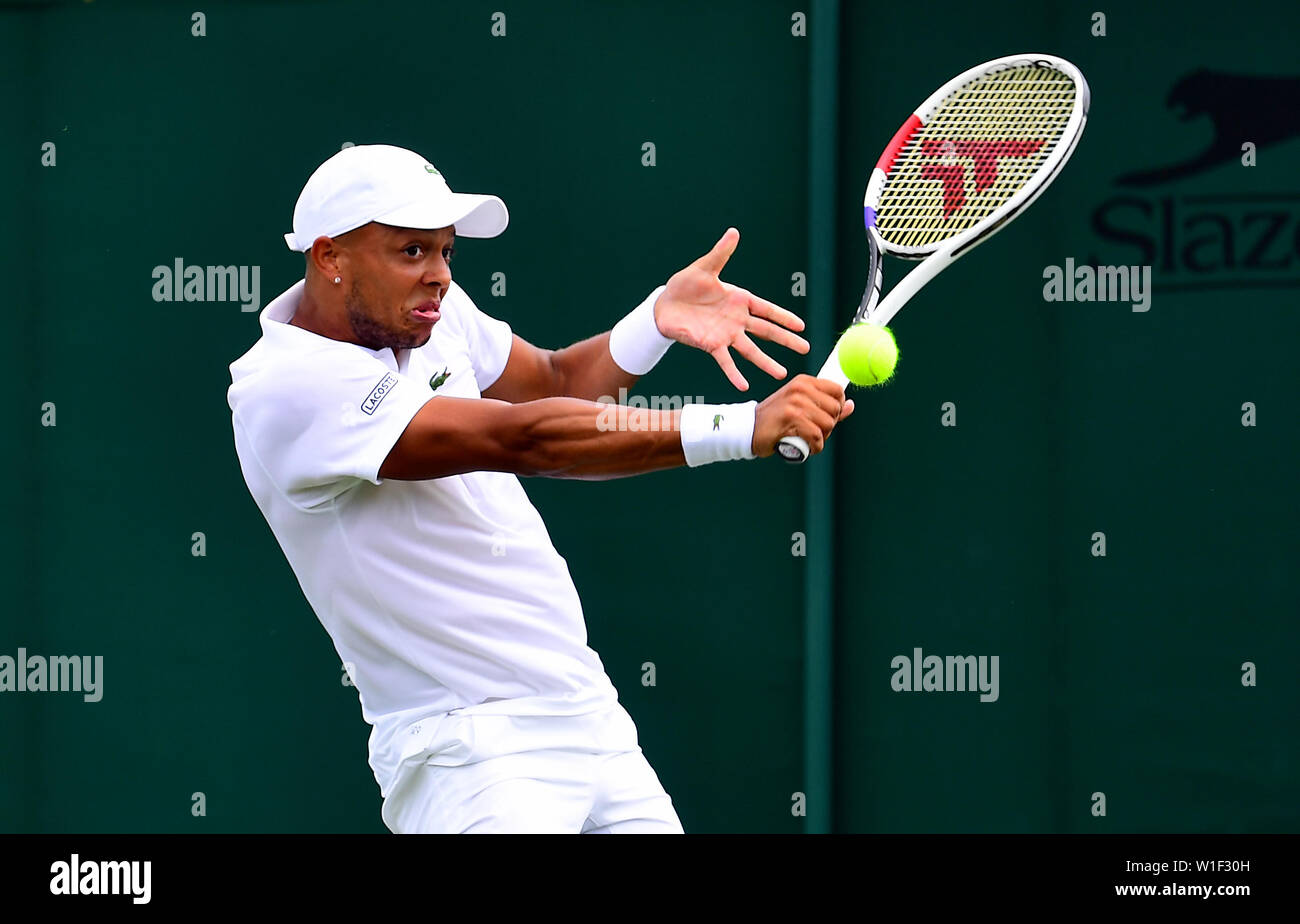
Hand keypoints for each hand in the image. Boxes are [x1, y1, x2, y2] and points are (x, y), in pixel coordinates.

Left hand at [653, 228, 810, 390]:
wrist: (665, 305)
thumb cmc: (685, 285)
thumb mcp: (704, 268)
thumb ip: (721, 254)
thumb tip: (733, 232)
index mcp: (740, 299)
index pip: (768, 309)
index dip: (784, 317)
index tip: (802, 326)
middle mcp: (737, 319)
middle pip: (767, 332)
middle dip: (787, 340)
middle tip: (806, 349)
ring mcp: (726, 335)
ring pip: (750, 350)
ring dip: (766, 362)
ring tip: (782, 374)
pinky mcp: (711, 345)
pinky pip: (725, 361)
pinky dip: (733, 373)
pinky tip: (743, 385)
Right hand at [751, 375, 854, 457]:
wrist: (749, 429)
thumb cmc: (776, 419)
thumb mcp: (800, 406)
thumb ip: (826, 405)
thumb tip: (850, 405)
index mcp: (804, 382)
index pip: (837, 390)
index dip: (838, 407)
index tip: (827, 417)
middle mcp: (800, 389)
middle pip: (835, 409)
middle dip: (829, 425)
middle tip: (815, 432)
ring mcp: (796, 403)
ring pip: (828, 424)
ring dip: (822, 437)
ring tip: (809, 439)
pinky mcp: (791, 418)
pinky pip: (817, 436)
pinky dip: (815, 447)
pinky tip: (808, 448)